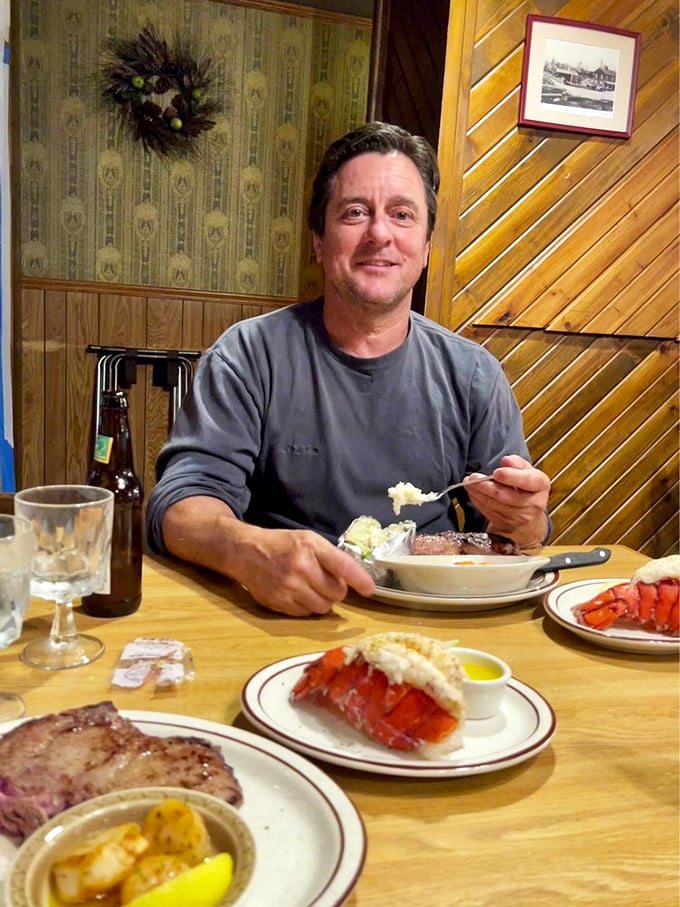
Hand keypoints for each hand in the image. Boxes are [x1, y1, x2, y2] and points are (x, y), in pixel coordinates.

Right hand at [229, 525, 375, 616]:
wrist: (246, 552)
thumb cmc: (282, 545)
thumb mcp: (308, 539)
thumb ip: (330, 556)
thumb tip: (354, 578)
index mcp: (311, 547)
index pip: (344, 567)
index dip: (361, 581)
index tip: (369, 590)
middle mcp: (301, 567)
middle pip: (337, 593)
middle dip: (336, 590)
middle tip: (325, 581)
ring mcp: (289, 587)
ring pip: (323, 607)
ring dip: (323, 601)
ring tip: (311, 588)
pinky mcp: (279, 602)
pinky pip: (306, 614)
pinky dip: (307, 607)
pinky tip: (298, 594)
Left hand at [464, 454, 550, 547]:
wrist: (530, 518)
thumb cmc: (527, 488)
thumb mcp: (528, 472)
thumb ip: (518, 463)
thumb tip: (506, 460)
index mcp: (540, 485)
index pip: (527, 481)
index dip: (510, 477)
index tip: (496, 472)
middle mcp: (533, 503)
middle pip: (505, 495)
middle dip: (485, 485)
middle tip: (473, 476)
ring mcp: (519, 517)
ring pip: (494, 504)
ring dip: (478, 493)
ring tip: (468, 483)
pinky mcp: (506, 525)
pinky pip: (488, 512)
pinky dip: (478, 501)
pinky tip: (473, 493)